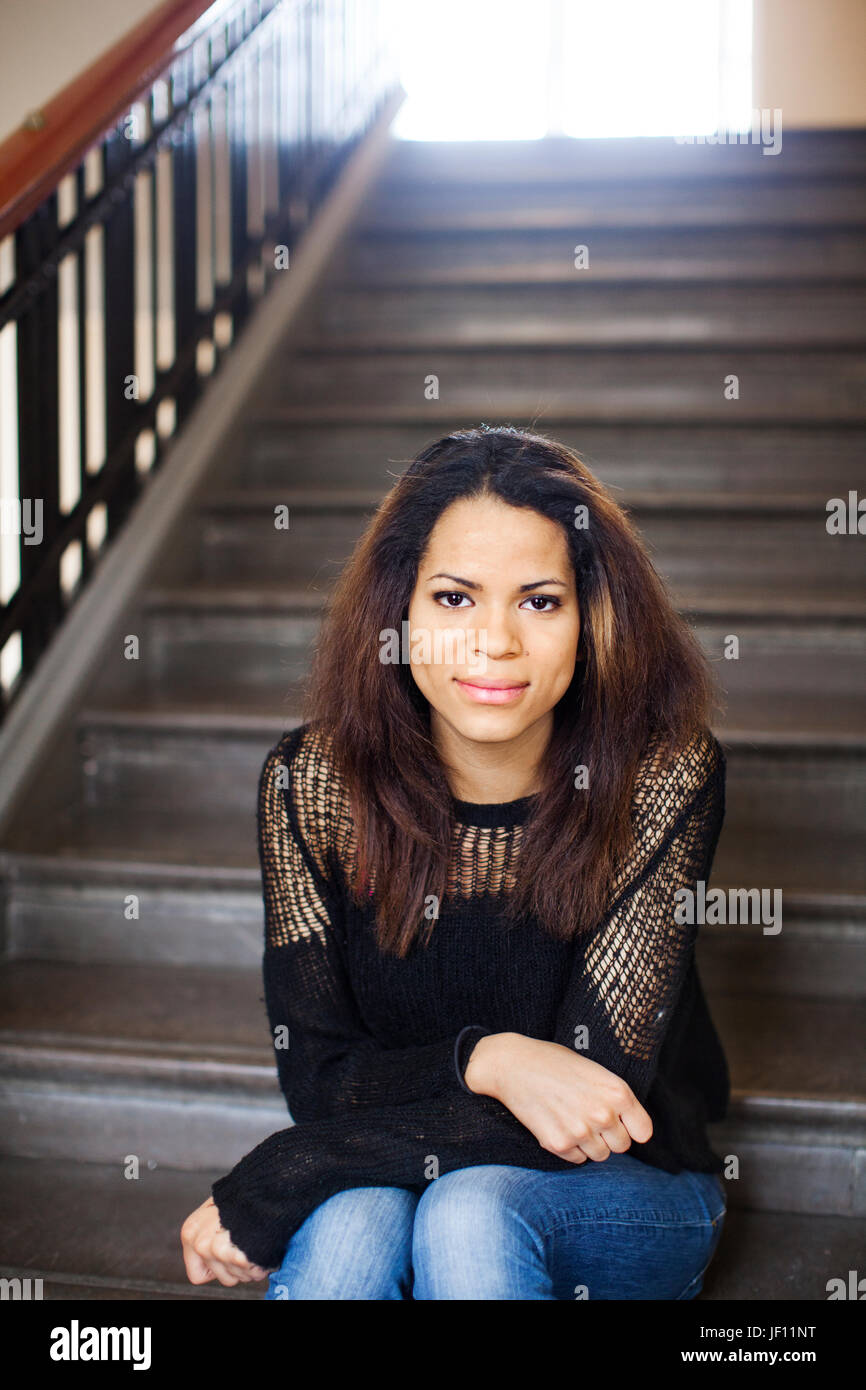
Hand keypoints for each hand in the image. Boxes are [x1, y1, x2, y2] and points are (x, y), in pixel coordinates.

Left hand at [181, 1195, 270, 1285]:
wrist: (264, 1185)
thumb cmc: (243, 1194)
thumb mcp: (216, 1208)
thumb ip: (209, 1233)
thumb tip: (214, 1251)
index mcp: (190, 1232)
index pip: (198, 1274)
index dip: (217, 1267)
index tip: (229, 1254)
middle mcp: (199, 1243)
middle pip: (222, 1276)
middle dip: (237, 1266)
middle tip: (247, 1243)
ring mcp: (217, 1250)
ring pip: (238, 1276)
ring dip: (250, 1264)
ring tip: (255, 1241)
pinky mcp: (238, 1256)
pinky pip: (253, 1272)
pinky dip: (262, 1264)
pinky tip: (262, 1245)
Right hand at [464, 1032, 652, 1162]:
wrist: (512, 1064)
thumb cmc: (553, 1062)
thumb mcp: (594, 1070)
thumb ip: (613, 1097)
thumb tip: (628, 1126)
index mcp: (617, 1092)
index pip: (643, 1132)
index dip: (632, 1128)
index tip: (621, 1123)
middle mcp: (603, 1114)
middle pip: (622, 1146)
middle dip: (609, 1136)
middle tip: (588, 1118)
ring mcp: (581, 1131)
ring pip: (600, 1155)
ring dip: (589, 1143)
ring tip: (571, 1119)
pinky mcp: (558, 1144)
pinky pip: (577, 1159)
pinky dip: (570, 1148)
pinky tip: (557, 1125)